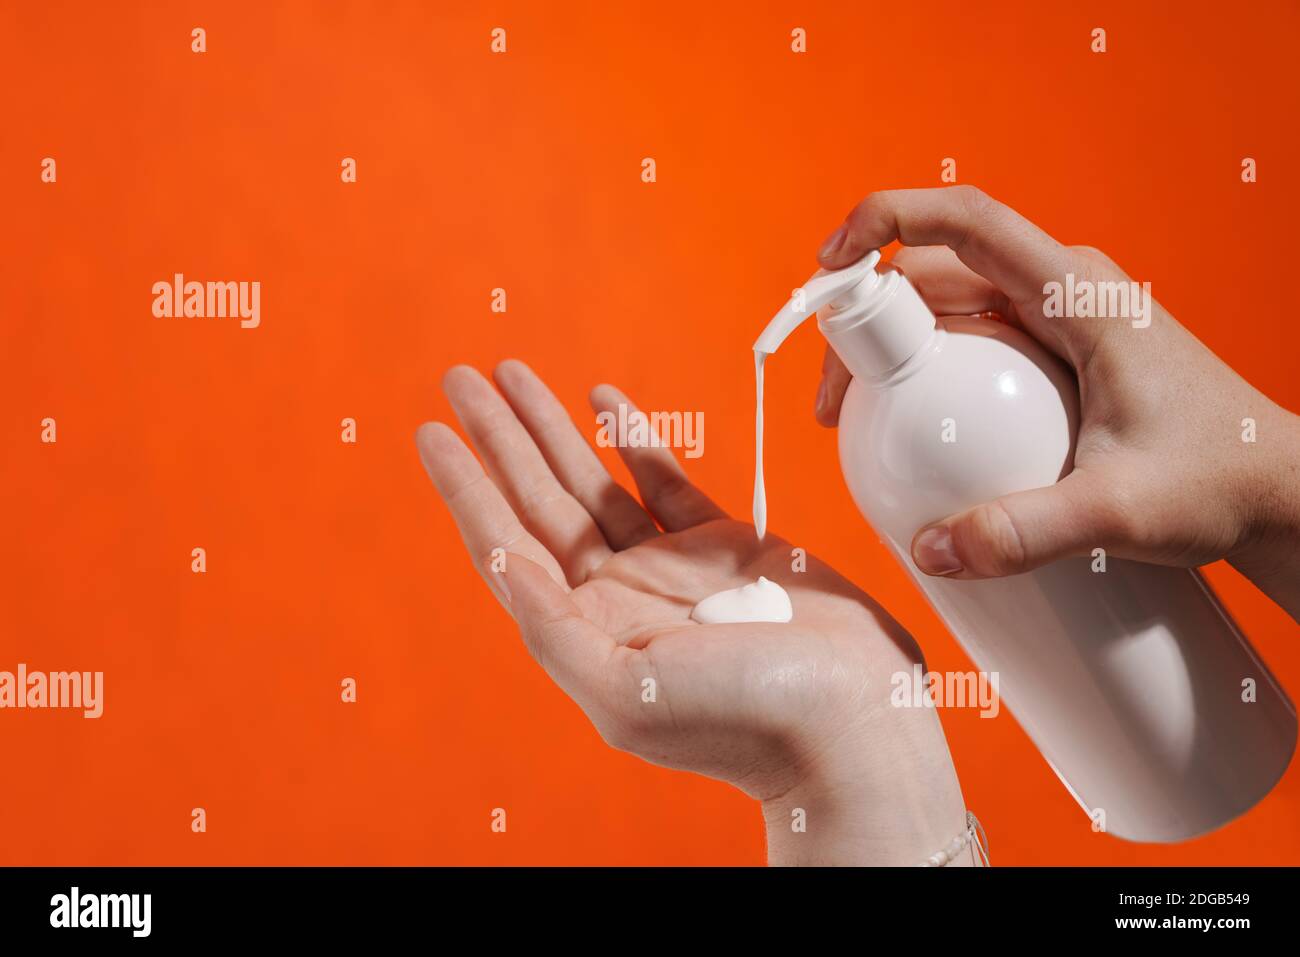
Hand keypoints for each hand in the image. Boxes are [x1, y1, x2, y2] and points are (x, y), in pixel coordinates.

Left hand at [416, 360, 971, 864]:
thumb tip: (501, 560)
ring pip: (593, 480)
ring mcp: (667, 566)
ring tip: (511, 375)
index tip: (431, 432)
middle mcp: (617, 595)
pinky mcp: (722, 544)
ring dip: (551, 427)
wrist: (854, 720)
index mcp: (586, 630)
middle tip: (459, 379)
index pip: (506, 544)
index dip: (465, 487)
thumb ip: (555, 627)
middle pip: (538, 500)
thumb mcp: (627, 690)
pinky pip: (663, 479)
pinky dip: (633, 438)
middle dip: (498, 437)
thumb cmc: (747, 721)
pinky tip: (600, 400)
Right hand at [816, 186, 1299, 620]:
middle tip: (834, 404)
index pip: (965, 220)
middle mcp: (1064, 289)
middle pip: (937, 271)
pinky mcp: (1058, 355)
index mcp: (1078, 291)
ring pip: (951, 308)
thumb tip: (930, 549)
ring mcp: (1061, 321)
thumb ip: (1025, 532)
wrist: (1277, 492)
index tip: (828, 268)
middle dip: (867, 319)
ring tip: (859, 419)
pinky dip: (929, 372)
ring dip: (894, 348)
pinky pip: (975, 344)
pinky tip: (915, 425)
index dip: (885, 222)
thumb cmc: (1220, 481)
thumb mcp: (1119, 510)